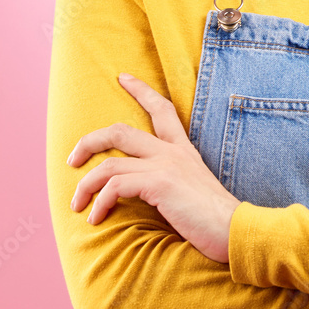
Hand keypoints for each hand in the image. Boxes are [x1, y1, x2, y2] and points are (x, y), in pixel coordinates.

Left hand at [67, 73, 240, 263]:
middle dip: (89, 142)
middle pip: (120, 131)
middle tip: (72, 160)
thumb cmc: (216, 220)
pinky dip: (100, 202)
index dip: (141, 90)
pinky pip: (115, 185)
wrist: (236, 230)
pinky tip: (96, 218)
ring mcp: (166, 166)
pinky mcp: (160, 183)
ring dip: (85, 184)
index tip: (123, 78)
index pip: (162, 110)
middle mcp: (173, 152)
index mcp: (183, 151)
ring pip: (109, 162)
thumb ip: (173, 183)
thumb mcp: (193, 191)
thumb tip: (146, 193)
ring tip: (77, 204)